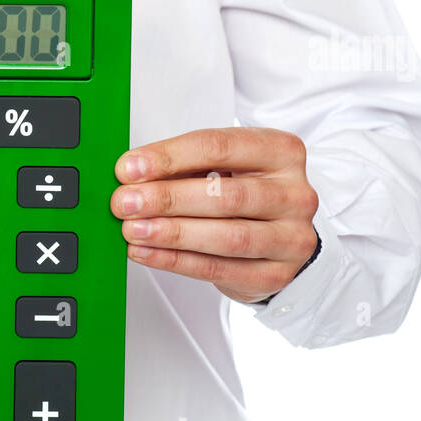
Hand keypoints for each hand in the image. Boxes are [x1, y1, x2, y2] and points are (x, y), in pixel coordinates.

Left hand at [110, 127, 318, 302]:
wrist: (277, 238)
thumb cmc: (242, 193)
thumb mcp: (220, 167)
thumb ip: (181, 167)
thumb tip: (131, 174)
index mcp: (281, 152)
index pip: (219, 147)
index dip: (169, 157)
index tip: (129, 168)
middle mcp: (294, 194)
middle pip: (225, 195)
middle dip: (167, 199)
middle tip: (125, 202)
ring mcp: (291, 237)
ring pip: (227, 237)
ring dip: (172, 233)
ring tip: (133, 230)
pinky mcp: (276, 274)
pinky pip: (219, 269)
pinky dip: (175, 261)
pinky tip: (146, 252)